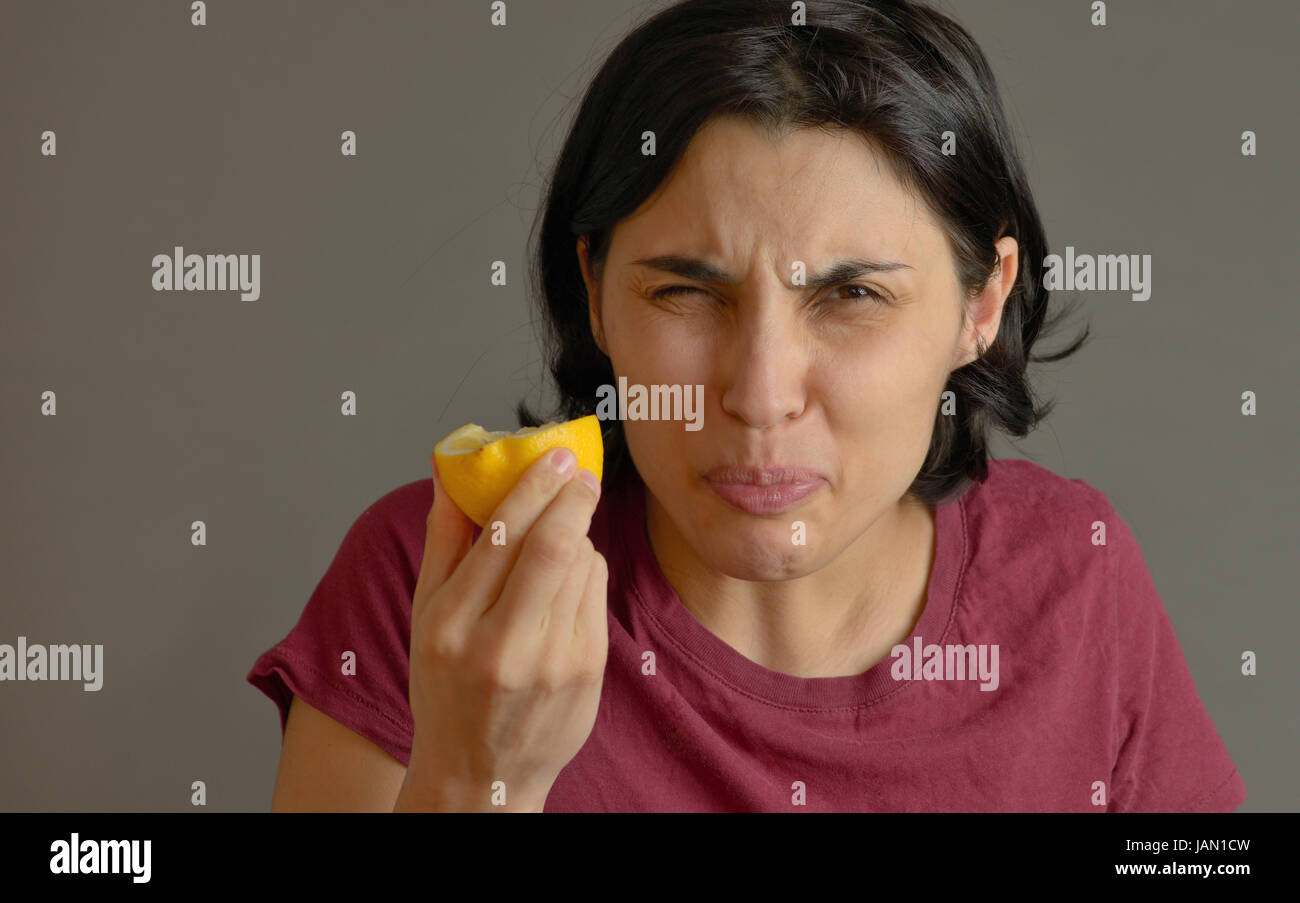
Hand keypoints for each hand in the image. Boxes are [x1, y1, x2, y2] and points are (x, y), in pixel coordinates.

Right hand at [397, 447, 607, 811]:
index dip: (535, 486)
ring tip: (562, 532)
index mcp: (451, 626)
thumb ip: (444, 540)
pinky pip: (597, 594)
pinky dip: (587, 570)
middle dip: (573, 496)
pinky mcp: (587, 672)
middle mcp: (502, 647)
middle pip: (554, 546)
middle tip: (579, 471)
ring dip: (578, 534)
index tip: (553, 455)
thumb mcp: (427, 616)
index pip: (502, 536)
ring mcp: (552, 662)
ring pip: (582, 566)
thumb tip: (454, 469)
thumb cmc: (447, 685)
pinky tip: (568, 577)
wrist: (482, 773)